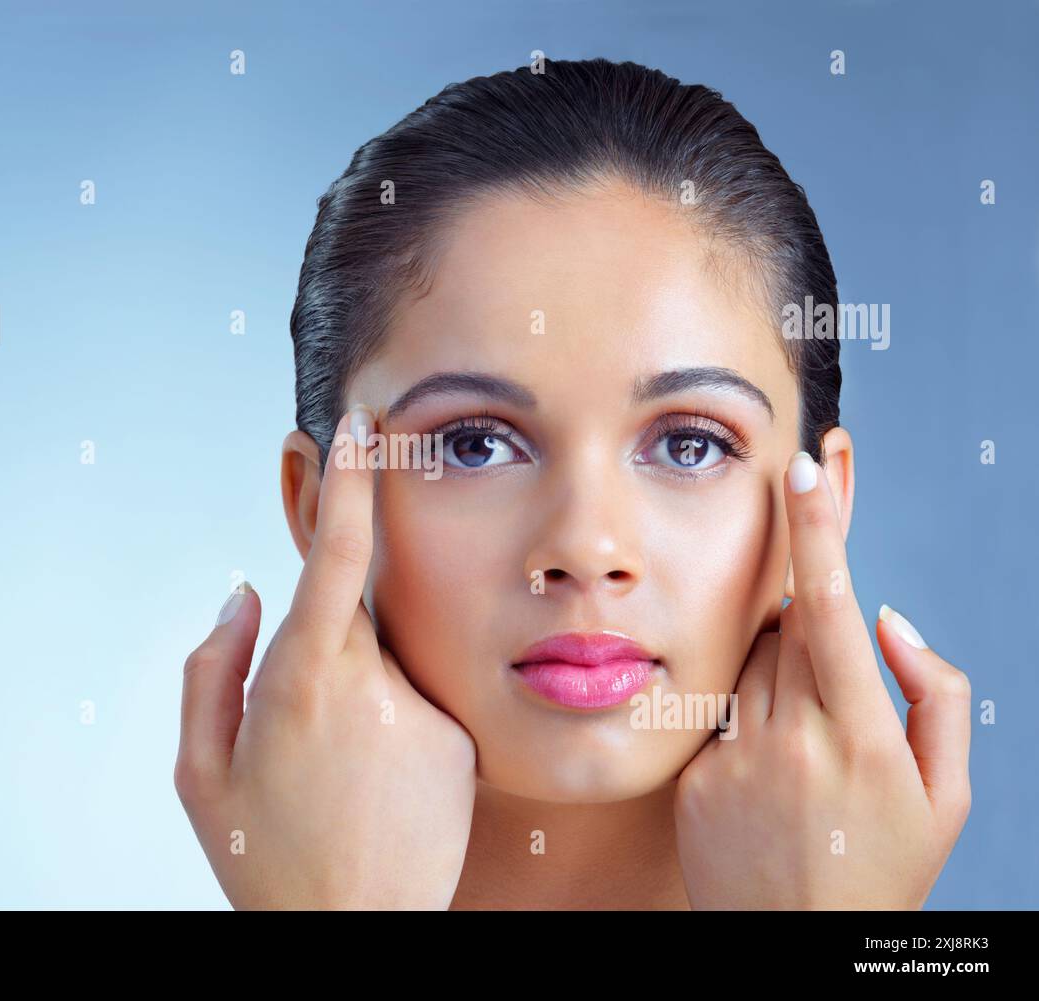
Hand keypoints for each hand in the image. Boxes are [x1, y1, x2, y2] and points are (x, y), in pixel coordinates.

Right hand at [175, 406, 477, 908]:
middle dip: (326, 628)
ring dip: (352, 693)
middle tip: (307, 707)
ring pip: (381, 658)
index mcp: (301, 680)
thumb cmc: (267, 857)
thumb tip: (243, 592)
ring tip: (336, 775)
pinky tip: (373, 786)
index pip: (336, 553)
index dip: (350, 480)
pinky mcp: (457, 737)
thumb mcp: (200, 772)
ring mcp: (423, 710)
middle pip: (352, 607)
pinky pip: (413, 698)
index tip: (361, 424)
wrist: (356, 931)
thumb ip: (210, 667)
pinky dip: (389, 724)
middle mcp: (371, 684)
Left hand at [673, 451, 971, 908]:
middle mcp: (791, 738)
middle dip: (808, 593)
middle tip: (817, 580)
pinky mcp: (693, 770)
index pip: (830, 608)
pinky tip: (774, 765)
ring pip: (754, 659)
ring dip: (782, 665)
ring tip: (811, 733)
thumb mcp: (947, 796)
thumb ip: (935, 695)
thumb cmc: (882, 869)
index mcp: (862, 738)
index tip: (805, 469)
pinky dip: (750, 710)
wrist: (794, 947)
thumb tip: (887, 618)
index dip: (819, 531)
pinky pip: (723, 705)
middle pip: (789, 622)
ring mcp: (734, 754)